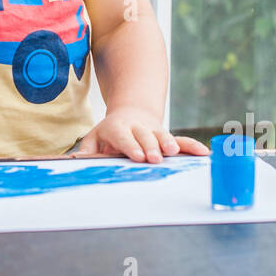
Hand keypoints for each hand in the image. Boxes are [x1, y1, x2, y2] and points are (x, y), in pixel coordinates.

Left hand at [72, 106, 208, 162]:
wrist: (131, 114)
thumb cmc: (109, 134)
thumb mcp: (93, 139)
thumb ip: (86, 151)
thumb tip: (72, 161)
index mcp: (117, 128)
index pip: (123, 136)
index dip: (130, 145)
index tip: (137, 156)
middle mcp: (138, 128)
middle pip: (145, 136)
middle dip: (151, 146)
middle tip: (155, 158)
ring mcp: (154, 131)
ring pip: (163, 136)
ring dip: (169, 144)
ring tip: (173, 152)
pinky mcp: (167, 136)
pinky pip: (181, 140)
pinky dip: (192, 146)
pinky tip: (203, 153)